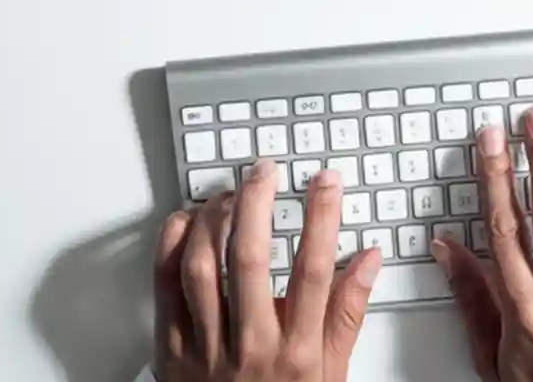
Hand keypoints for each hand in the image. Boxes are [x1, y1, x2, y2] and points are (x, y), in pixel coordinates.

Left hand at [153, 162, 381, 380]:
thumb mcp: (330, 371)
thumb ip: (348, 312)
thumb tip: (368, 260)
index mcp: (297, 352)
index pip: (314, 269)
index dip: (321, 217)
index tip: (325, 182)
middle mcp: (251, 347)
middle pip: (252, 259)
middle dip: (260, 203)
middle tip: (266, 171)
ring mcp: (205, 349)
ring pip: (202, 268)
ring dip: (214, 220)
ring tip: (228, 193)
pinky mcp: (169, 350)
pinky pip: (164, 288)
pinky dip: (171, 247)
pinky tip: (186, 221)